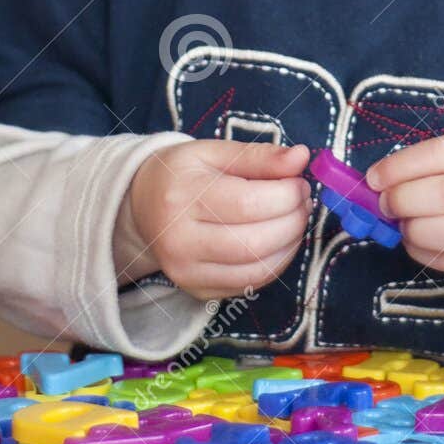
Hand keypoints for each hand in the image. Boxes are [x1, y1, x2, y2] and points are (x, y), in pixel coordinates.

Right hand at [121, 139, 312, 300]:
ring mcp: (186, 272)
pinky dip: (275, 263)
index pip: (249, 204)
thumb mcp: (213, 152)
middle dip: (293, 220)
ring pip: (257, 269)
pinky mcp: (197, 291)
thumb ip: (259, 156)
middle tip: (302, 201)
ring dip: (290, 244)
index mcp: (182, 197)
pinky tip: (279, 242)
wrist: (141, 208)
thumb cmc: (181, 174)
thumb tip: (301, 157)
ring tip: (294, 219)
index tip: (299, 182)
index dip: (287, 195)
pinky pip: (250, 284)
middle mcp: (180, 241)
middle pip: (256, 242)